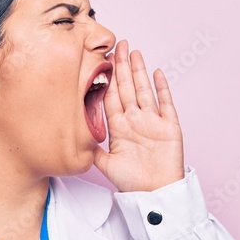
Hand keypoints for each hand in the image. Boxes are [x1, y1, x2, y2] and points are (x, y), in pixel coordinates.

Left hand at [93, 39, 184, 191]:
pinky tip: (157, 72)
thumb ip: (91, 149)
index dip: (107, 79)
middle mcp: (135, 121)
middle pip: (127, 88)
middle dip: (121, 67)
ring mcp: (152, 122)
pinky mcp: (169, 126)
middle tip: (117, 45)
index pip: (111, 97)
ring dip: (139, 71)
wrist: (155, 194)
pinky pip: (166, 103)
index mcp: (119, 127)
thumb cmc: (132, 182)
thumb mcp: (105, 164)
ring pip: (144, 90)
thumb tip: (71, 137)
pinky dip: (162, 88)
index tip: (101, 60)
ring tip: (133, 52)